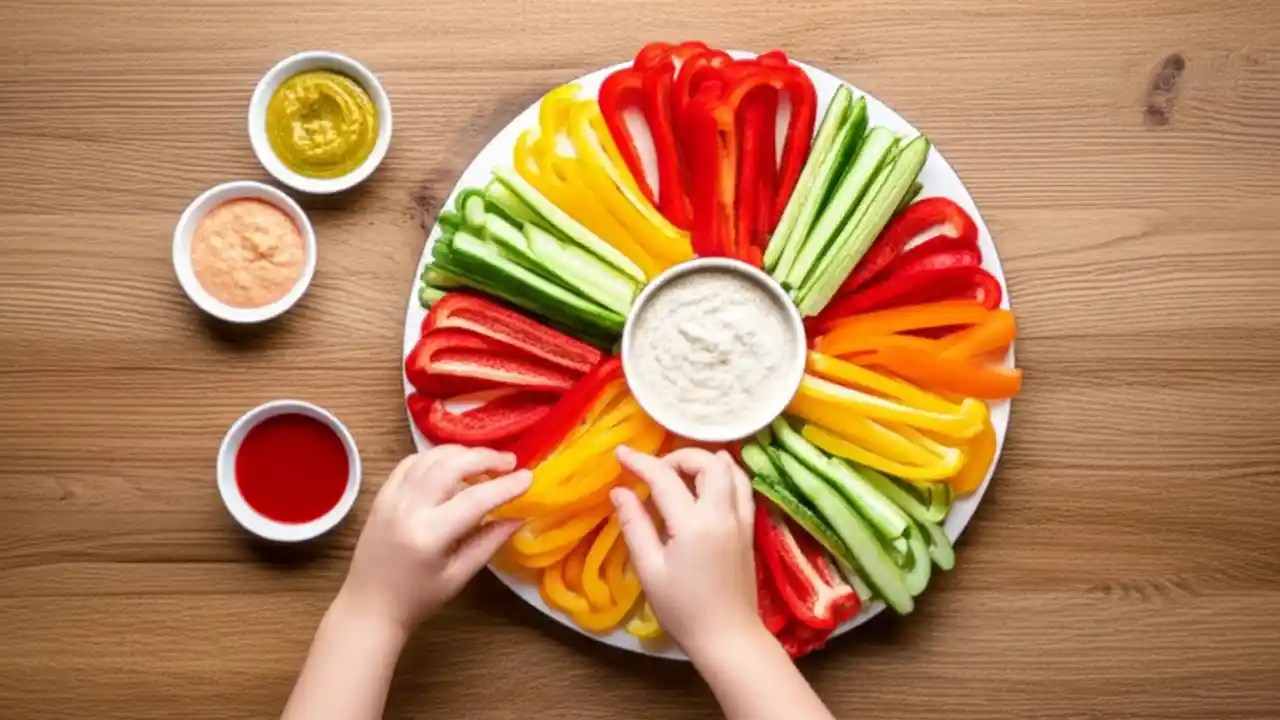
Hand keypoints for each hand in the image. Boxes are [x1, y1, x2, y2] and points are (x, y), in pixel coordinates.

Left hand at [337, 446, 531, 633]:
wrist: (369, 606)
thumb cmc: (418, 598)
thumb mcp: (459, 575)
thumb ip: (490, 541)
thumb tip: (519, 516)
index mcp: (429, 535)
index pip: (475, 499)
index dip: (505, 486)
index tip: (528, 477)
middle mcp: (408, 509)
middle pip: (451, 464)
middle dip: (485, 457)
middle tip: (509, 463)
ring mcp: (391, 498)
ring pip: (431, 457)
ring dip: (462, 454)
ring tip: (484, 463)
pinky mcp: (382, 495)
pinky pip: (411, 462)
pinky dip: (435, 457)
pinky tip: (452, 466)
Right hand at [610, 446, 760, 655]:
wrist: (727, 636)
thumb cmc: (683, 609)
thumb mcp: (650, 570)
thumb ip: (634, 525)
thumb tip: (620, 491)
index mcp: (693, 524)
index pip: (664, 478)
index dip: (640, 462)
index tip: (620, 454)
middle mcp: (722, 514)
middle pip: (708, 462)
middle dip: (679, 456)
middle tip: (655, 471)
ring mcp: (741, 520)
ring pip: (731, 470)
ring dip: (705, 461)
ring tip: (681, 473)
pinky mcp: (749, 530)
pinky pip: (742, 487)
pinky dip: (725, 475)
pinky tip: (708, 485)